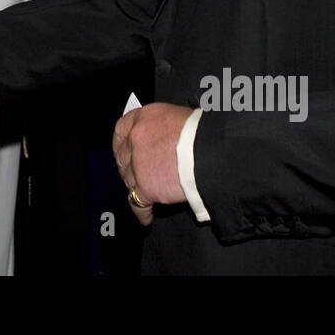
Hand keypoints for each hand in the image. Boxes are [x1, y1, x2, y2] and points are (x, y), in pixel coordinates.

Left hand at [113, 103, 191, 225]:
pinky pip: (137, 203)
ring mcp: (138, 165)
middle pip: (123, 157)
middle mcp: (136, 139)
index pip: (121, 130)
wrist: (213, 152)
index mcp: (143, 119)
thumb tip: (160, 138)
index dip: (122, 143)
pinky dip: (142, 212)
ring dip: (137, 187)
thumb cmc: (203, 133)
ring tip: (146, 192)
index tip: (124, 149)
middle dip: (129, 166)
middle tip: (138, 172)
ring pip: (128, 180)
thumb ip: (160, 128)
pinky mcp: (146, 188)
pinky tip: (146, 217)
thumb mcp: (176, 118)